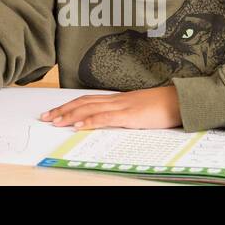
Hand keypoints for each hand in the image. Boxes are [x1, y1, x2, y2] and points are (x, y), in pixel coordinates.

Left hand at [40, 86, 180, 129]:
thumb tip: (111, 121)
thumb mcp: (138, 110)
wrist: (180, 100)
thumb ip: (124, 113)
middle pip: (82, 102)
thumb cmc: (162, 106)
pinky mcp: (129, 116)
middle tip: (45, 117)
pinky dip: (89, 121)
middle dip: (62, 110)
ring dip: (69, 115)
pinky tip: (78, 125)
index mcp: (116, 99)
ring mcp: (121, 106)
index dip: (68, 105)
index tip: (53, 111)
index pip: (86, 100)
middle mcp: (115, 100)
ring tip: (54, 121)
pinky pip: (105, 118)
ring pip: (89, 108)